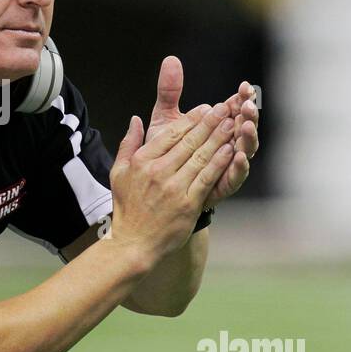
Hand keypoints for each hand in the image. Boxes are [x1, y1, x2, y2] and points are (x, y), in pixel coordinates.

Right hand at [109, 98, 236, 264]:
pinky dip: (219, 163)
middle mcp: (158, 172)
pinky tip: (230, 151)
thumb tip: (134, 120)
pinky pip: (207, 178)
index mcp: (142, 161)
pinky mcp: (188, 204)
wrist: (133, 243)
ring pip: (200, 157)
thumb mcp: (118, 172)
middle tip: (225, 108)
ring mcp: (174, 188)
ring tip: (232, 124)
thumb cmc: (127, 208)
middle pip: (189, 141)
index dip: (191, 119)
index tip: (205, 108)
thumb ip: (128, 144)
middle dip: (209, 123)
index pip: (170, 134)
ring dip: (219, 138)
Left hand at [146, 56, 257, 208]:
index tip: (244, 86)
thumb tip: (171, 60)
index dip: (241, 97)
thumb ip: (170, 92)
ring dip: (248, 137)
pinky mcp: (222, 185)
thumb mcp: (165, 119)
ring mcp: (226, 164)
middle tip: (248, 105)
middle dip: (248, 115)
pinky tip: (238, 156)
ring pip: (245, 149)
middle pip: (244, 126)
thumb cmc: (163, 152)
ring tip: (247, 126)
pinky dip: (239, 166)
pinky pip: (236, 176)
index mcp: (216, 127)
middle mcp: (226, 143)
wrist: (153, 189)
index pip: (234, 107)